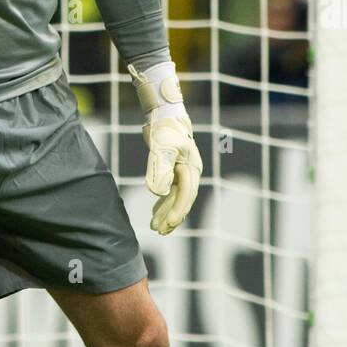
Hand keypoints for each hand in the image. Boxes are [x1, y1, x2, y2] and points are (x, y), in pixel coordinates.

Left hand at [141, 111, 201, 234]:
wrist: (164, 114)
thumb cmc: (163, 129)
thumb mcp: (160, 148)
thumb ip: (160, 169)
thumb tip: (158, 193)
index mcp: (191, 168)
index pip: (186, 194)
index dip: (177, 211)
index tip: (168, 225)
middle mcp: (191, 172)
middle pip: (183, 199)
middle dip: (172, 217)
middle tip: (160, 232)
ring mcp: (183, 172)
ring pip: (176, 197)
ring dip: (166, 212)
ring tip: (155, 228)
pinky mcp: (174, 170)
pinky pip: (171, 192)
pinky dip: (164, 203)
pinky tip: (155, 213)